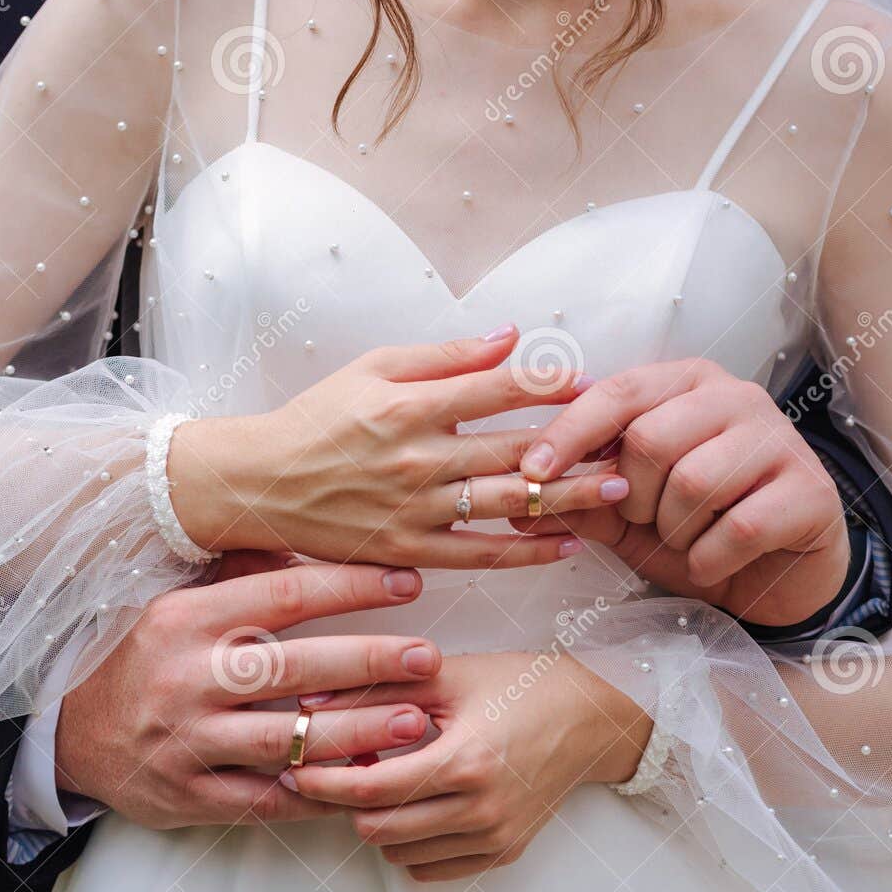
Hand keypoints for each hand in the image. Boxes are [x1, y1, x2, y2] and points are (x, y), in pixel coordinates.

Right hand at [55, 554, 439, 829]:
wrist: (68, 732)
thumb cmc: (142, 655)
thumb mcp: (178, 601)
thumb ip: (239, 570)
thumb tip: (305, 531)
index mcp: (186, 618)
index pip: (281, 594)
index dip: (350, 587)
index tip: (408, 582)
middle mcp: (186, 678)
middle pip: (292, 667)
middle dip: (368, 662)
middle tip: (427, 658)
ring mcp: (188, 742)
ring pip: (287, 739)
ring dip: (357, 733)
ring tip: (412, 723)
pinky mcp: (190, 797)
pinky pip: (266, 800)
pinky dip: (319, 794)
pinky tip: (365, 783)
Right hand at [167, 326, 631, 568]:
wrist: (259, 484)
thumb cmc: (316, 418)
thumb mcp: (371, 368)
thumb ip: (445, 356)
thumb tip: (512, 336)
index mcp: (408, 405)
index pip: (493, 388)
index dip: (548, 383)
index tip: (594, 380)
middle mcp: (417, 458)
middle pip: (512, 450)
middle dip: (576, 445)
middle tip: (632, 439)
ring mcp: (414, 509)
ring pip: (505, 505)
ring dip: (565, 497)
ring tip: (618, 489)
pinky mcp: (408, 549)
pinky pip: (479, 555)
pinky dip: (525, 551)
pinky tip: (566, 544)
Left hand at [289, 652, 651, 881]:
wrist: (592, 717)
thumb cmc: (524, 687)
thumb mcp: (450, 675)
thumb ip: (380, 686)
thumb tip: (312, 701)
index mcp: (466, 762)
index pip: (372, 789)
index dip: (324, 781)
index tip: (296, 767)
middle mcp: (481, 810)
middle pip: (379, 830)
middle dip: (347, 802)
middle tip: (339, 769)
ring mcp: (494, 837)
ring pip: (400, 853)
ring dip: (378, 822)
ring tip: (381, 780)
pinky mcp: (502, 851)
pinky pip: (431, 867)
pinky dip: (408, 843)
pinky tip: (413, 804)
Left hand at [515, 359, 849, 626]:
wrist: (776, 576)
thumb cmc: (698, 530)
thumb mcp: (628, 517)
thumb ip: (581, 501)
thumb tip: (518, 504)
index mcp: (686, 385)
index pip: (618, 392)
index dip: (571, 432)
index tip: (535, 471)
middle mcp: (735, 398)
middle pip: (651, 439)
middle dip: (633, 498)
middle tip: (648, 522)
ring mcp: (779, 439)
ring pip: (694, 483)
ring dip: (675, 532)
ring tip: (687, 540)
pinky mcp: (810, 490)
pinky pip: (739, 528)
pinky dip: (710, 559)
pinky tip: (714, 562)